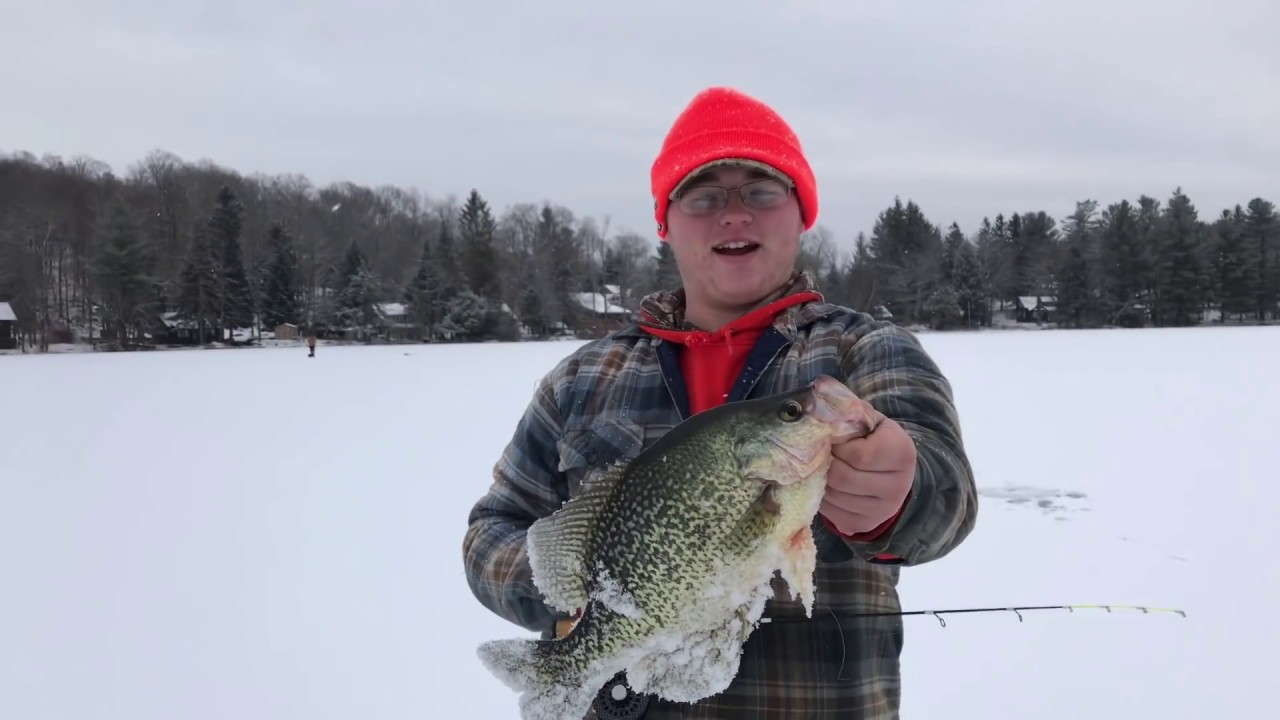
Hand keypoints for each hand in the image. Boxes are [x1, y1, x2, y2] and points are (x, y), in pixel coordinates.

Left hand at [821, 417, 916, 536]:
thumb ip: (848, 414)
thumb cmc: (875, 440)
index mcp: (901, 453)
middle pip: (843, 478)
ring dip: (820, 480)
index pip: (858, 455)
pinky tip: (825, 485)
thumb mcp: (869, 421)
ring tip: (821, 468)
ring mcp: (883, 510)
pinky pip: (831, 514)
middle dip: (824, 464)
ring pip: (834, 496)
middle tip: (819, 455)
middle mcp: (898, 486)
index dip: (837, 447)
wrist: (892, 473)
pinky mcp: (865, 524)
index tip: (832, 440)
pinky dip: (821, 498)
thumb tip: (817, 407)